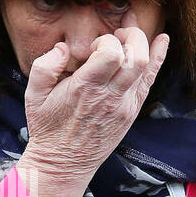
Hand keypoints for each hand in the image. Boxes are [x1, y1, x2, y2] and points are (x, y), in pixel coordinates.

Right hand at [18, 13, 169, 196]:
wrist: (65, 162)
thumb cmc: (48, 127)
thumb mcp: (33, 95)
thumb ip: (45, 65)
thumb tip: (64, 47)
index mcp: (86, 88)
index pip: (111, 53)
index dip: (106, 41)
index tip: (94, 47)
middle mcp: (110, 96)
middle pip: (136, 57)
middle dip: (130, 36)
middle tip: (117, 33)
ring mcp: (125, 105)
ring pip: (146, 67)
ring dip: (141, 44)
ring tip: (128, 36)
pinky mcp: (132, 111)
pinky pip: (149, 81)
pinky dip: (158, 58)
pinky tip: (162, 40)